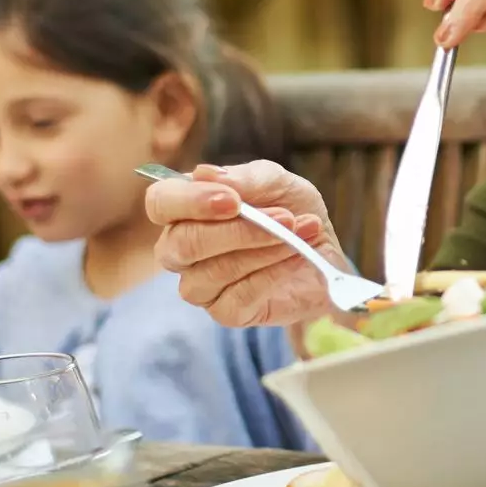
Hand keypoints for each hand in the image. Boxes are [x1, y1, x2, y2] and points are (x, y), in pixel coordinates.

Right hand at [147, 162, 346, 327]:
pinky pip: (240, 295)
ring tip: (300, 230)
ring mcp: (201, 286)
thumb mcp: (277, 182)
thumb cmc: (293, 211)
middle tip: (285, 217)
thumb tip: (204, 173)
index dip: (190, 201)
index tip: (233, 200)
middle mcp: (182, 250)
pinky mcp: (227, 312)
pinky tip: (298, 256)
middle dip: (238, 230)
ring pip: (215, 270)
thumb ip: (244, 178)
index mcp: (185, 210)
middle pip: (183, 244)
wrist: (325, 251)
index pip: (160, 203)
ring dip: (264, 247)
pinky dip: (275, 272)